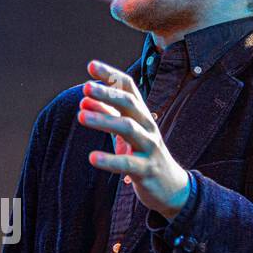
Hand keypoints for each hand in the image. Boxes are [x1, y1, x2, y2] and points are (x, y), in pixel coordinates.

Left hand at [79, 59, 191, 218]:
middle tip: (85, 87)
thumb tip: (84, 100)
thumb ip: (107, 114)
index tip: (90, 65)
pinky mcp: (146, 170)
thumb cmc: (144, 154)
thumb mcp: (126, 132)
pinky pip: (127, 164)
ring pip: (128, 128)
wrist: (171, 187)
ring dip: (104, 120)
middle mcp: (148, 126)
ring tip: (80, 116)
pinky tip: (92, 158)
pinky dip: (109, 160)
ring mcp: (149, 147)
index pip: (128, 88)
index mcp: (142, 115)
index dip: (110, 75)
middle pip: (129, 104)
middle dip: (107, 94)